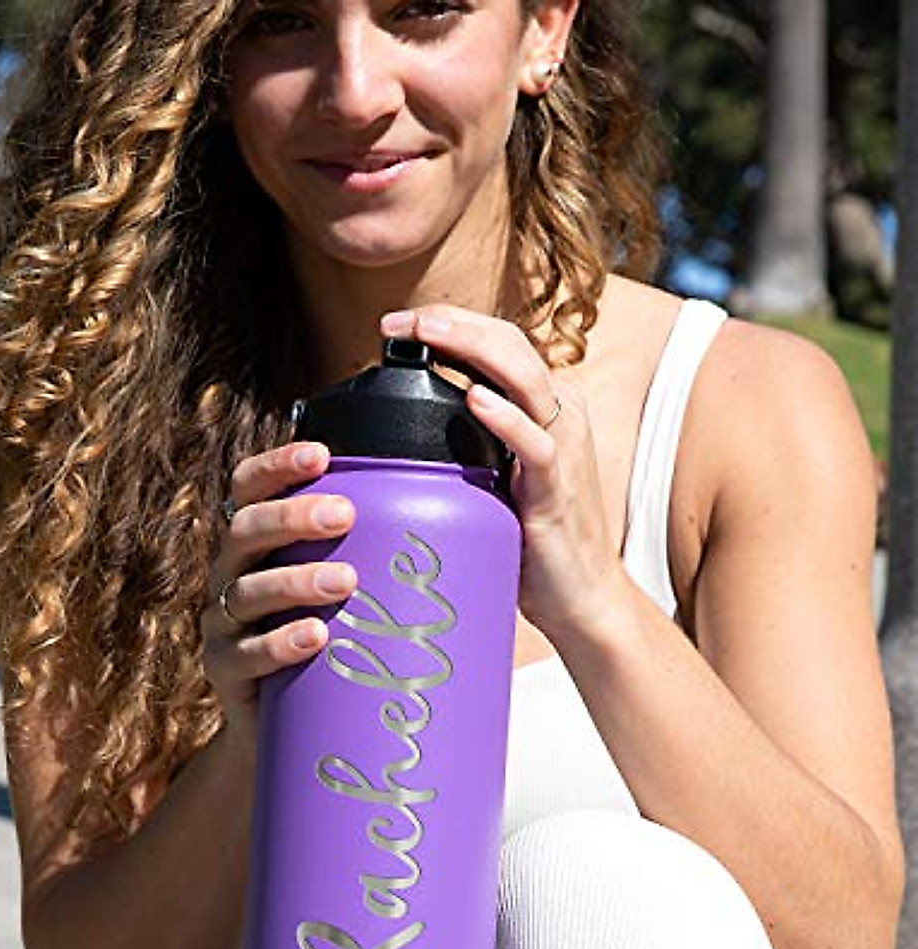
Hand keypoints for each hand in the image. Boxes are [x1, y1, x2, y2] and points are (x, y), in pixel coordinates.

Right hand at [202, 441, 357, 752]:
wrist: (286, 731)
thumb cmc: (332, 644)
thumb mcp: (347, 594)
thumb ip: (381, 556)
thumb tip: (479, 514)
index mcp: (257, 544)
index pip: (249, 489)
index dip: (276, 467)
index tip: (320, 454)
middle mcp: (232, 574)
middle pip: (245, 530)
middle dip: (293, 517)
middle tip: (346, 515)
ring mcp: (224, 623)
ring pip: (246, 591)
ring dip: (295, 580)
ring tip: (345, 581)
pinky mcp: (225, 671)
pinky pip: (244, 654)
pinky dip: (279, 644)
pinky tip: (315, 638)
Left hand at [380, 304, 625, 643]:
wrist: (582, 597)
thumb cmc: (534, 538)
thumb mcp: (497, 477)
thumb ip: (468, 445)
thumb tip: (400, 432)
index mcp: (545, 406)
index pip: (498, 342)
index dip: (449, 323)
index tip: (396, 322)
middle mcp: (561, 414)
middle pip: (508, 344)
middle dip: (452, 323)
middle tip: (399, 320)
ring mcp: (564, 448)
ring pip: (525, 377)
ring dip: (473, 348)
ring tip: (428, 333)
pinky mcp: (559, 488)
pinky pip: (537, 444)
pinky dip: (506, 418)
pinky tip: (474, 399)